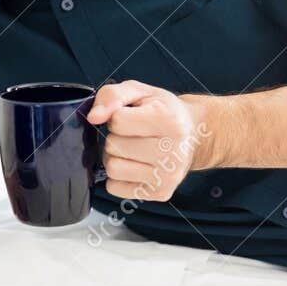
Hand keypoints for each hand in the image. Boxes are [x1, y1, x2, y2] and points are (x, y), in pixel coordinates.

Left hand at [85, 79, 210, 200]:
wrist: (193, 134)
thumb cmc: (163, 111)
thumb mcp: (139, 91)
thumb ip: (112, 96)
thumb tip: (93, 117)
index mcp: (170, 121)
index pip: (117, 121)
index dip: (118, 116)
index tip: (133, 117)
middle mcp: (173, 152)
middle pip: (113, 146)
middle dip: (116, 138)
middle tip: (134, 135)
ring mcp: (167, 177)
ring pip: (113, 169)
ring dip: (115, 158)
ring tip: (132, 151)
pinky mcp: (160, 193)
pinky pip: (115, 188)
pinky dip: (119, 177)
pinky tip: (136, 166)